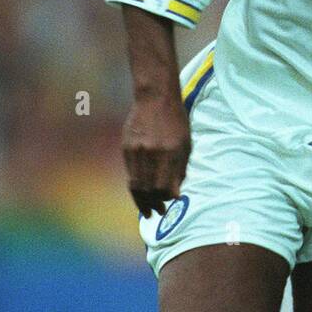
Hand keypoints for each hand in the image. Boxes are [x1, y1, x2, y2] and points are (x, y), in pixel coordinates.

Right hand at [121, 92, 190, 217]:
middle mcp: (152, 153)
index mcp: (170, 152)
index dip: (167, 199)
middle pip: (149, 189)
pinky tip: (140, 193)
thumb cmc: (176, 121)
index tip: (170, 203)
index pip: (165, 187)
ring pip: (136, 184)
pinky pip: (130, 173)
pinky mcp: (126, 148)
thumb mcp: (186, 144)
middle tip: (157, 212)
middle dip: (154, 204)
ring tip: (147, 210)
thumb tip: (174, 193)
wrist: (155, 98)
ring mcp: (136, 150)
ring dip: (141, 201)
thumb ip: (180, 169)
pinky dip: (135, 186)